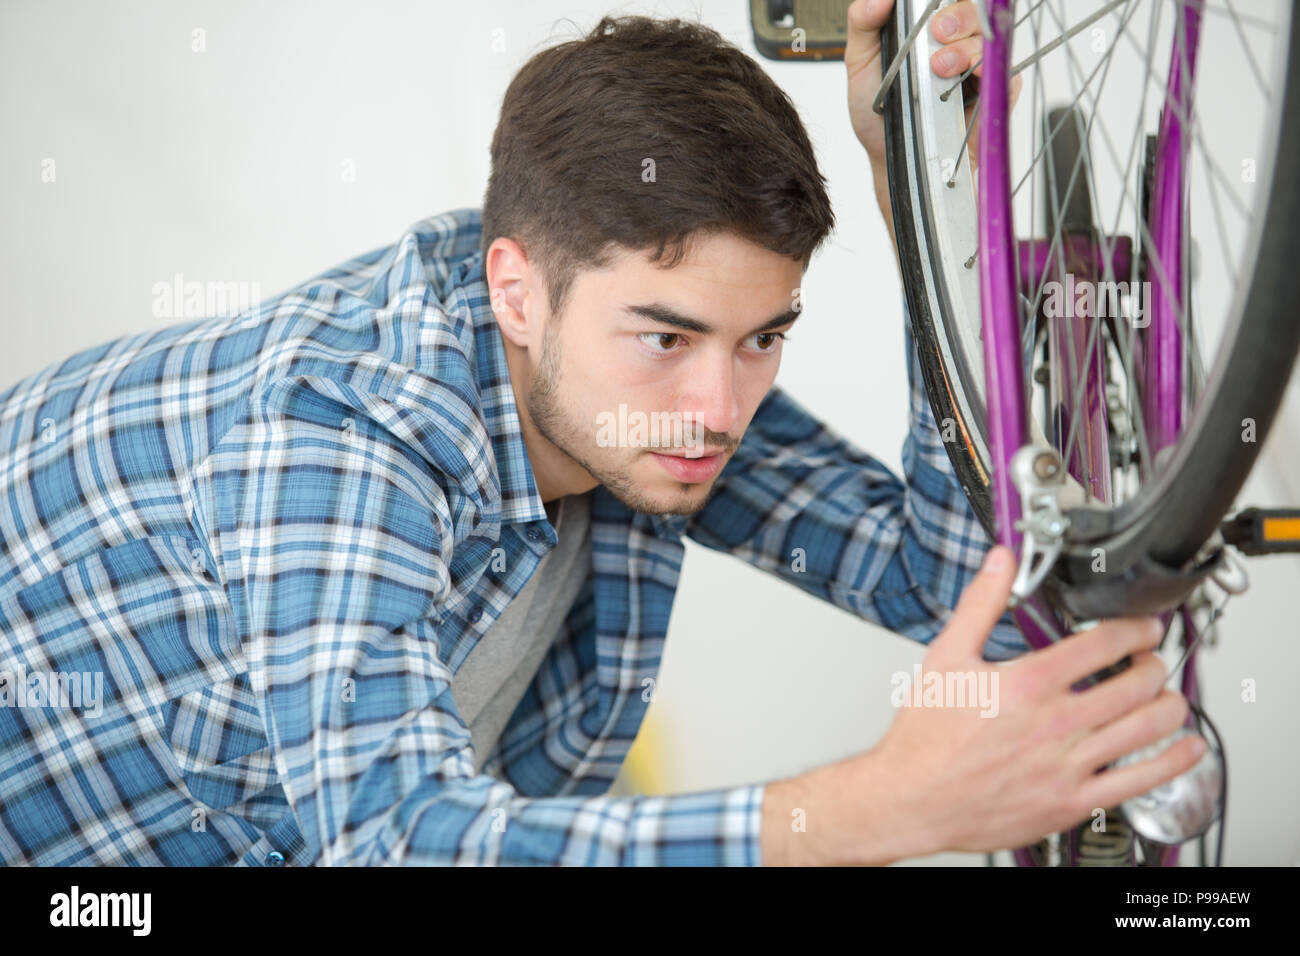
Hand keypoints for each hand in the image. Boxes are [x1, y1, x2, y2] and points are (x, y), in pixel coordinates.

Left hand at [847, 0, 1021, 174]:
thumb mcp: (860, 64)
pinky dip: (991, 70)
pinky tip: (974, 76)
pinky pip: (1005, 72)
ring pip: (989, 39)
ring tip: (941, 67)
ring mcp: (976, 65)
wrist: (890, 156)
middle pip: (973, 10)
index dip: (941, 0)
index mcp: (926, 29)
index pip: (945, 0)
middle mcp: (955, 42)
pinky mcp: (992, 91)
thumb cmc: (879, 112)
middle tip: (938, 32)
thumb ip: (863, 25)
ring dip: (966, 49)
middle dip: (958, 16)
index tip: (927, 11)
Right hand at [859, 545, 1206, 857]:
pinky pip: (1140, 780)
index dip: (1134, 628)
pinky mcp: (1073, 801)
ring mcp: (1068, 765)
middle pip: (1136, 683)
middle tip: (1152, 656)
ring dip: (1169, 704)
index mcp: (1028, 684)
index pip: (1103, 644)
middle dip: (1154, 662)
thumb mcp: (944, 658)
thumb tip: (1000, 561)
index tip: (1142, 626)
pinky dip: (1174, 761)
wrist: (911, 799)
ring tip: (1167, 694)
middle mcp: (1055, 724)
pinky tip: (1186, 749)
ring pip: (1147, 729)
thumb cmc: (925, 738)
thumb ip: (979, 604)